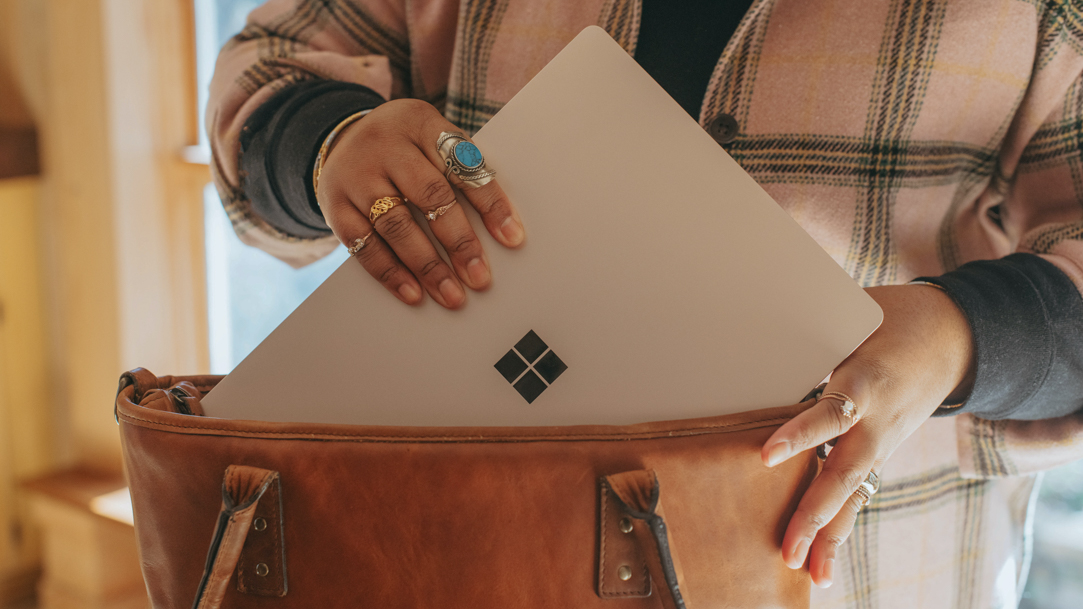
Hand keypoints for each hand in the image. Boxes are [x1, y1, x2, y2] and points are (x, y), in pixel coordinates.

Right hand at [316, 99, 525, 308]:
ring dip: (427, 266)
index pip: (463, 164)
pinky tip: (413, 292)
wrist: (340, 139)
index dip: (491, 203)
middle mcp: (386, 145)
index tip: (513, 239)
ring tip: (451, 295)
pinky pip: (363, 244)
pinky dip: (390, 272)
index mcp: (421, 123)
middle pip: (430, 195)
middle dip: (459, 241)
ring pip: (396, 224)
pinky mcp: (334, 204)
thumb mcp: (431, 141)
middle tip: (480, 277)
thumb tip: (501, 230)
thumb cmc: (405, 148)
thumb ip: (460, 172)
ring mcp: (356, 174)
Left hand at [760, 284, 974, 587]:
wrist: (954, 337)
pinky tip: (823, 564)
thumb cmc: (892, 318)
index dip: (799, 435)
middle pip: (844, 473)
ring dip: (829, 534)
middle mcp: (876, 421)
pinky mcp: (880, 453)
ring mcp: (882, 442)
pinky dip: (842, 529)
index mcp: (866, 382)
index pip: (830, 413)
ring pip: (854, 494)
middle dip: (813, 511)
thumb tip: (752, 321)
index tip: (765, 456)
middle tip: (787, 547)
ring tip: (808, 572)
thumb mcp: (855, 314)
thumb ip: (811, 327)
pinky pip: (860, 495)